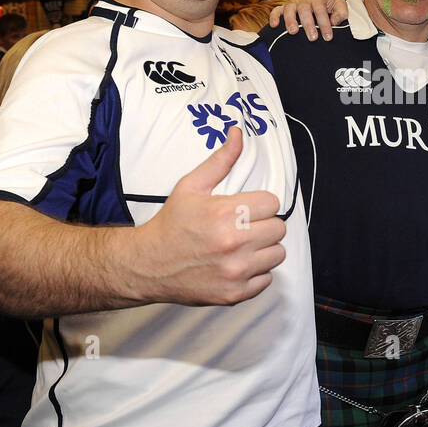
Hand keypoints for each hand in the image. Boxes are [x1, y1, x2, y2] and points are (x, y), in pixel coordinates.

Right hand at [127, 126, 286, 305]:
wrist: (148, 264)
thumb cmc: (172, 223)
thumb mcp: (192, 186)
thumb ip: (221, 160)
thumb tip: (238, 132)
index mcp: (226, 213)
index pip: (273, 203)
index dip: (259, 204)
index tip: (244, 209)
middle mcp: (234, 243)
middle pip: (279, 229)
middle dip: (263, 225)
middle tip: (243, 227)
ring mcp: (236, 271)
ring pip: (277, 254)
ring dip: (263, 249)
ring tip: (242, 246)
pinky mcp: (235, 293)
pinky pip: (266, 279)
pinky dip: (256, 273)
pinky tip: (236, 264)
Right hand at [267, 0, 347, 39]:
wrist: (321, 3)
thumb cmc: (330, 7)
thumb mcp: (339, 6)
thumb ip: (341, 12)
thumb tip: (334, 21)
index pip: (321, 9)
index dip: (324, 23)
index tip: (328, 37)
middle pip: (304, 9)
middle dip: (308, 24)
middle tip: (313, 38)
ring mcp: (294, 2)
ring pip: (289, 8)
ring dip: (290, 20)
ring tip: (293, 32)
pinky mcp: (284, 8)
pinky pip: (277, 10)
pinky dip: (274, 17)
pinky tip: (274, 26)